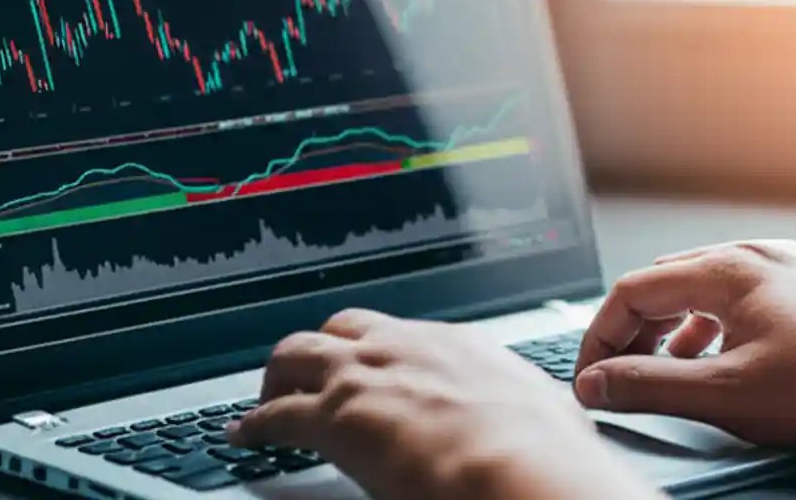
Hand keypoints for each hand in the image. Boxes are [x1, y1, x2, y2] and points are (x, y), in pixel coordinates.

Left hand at [229, 309, 661, 499]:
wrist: (517, 464)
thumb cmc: (541, 450)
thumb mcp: (545, 412)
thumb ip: (530, 409)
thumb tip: (550, 424)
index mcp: (454, 346)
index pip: (399, 335)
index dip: (377, 351)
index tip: (370, 366)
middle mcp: (404, 347)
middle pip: (340, 329)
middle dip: (320, 350)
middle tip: (309, 374)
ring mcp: (365, 376)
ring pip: (296, 354)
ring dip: (278, 375)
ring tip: (266, 397)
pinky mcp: (334, 417)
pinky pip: (276, 414)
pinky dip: (254, 425)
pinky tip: (245, 436)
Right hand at [574, 240, 795, 454]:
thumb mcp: (725, 395)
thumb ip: (648, 385)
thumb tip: (593, 383)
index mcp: (729, 269)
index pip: (634, 290)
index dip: (601, 336)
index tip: (591, 378)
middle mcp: (755, 253)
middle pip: (664, 282)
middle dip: (632, 331)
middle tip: (619, 376)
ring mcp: (785, 264)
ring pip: (699, 287)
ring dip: (669, 328)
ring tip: (661, 370)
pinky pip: (737, 294)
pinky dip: (709, 325)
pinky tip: (713, 358)